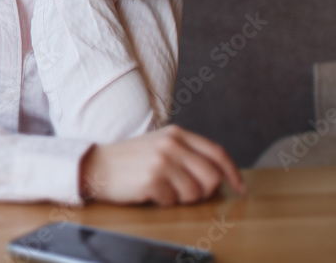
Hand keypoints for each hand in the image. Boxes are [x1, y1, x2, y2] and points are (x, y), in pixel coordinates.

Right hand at [80, 125, 245, 205]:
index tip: (239, 187)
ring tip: (163, 189)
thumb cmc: (130, 159)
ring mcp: (162, 162)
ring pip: (195, 194)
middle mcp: (171, 145)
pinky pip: (173, 202)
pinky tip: (150, 191)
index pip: (217, 152)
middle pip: (211, 177)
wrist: (96, 165)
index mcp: (177, 134)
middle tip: (186, 192)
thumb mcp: (161, 144)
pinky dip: (164, 202)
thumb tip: (219, 174)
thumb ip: (188, 152)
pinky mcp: (152, 180)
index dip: (232, 172)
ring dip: (182, 198)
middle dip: (204, 192)